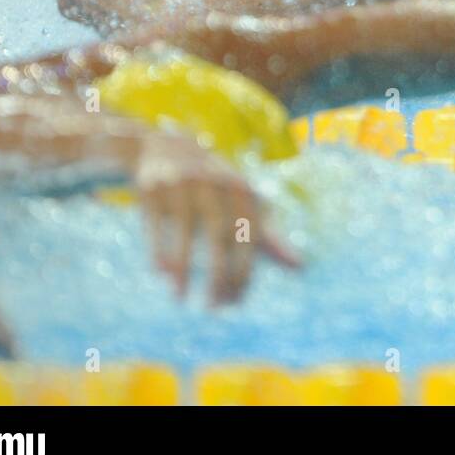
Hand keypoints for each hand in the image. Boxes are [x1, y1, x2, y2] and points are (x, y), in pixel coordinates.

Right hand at [133, 137, 298, 304]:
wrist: (165, 146)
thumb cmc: (214, 188)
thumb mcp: (243, 207)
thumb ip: (269, 237)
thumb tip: (300, 268)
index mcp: (242, 189)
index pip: (248, 239)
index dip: (243, 272)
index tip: (235, 302)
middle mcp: (216, 183)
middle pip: (220, 237)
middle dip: (218, 276)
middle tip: (214, 308)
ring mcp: (183, 183)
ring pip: (186, 233)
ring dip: (183, 271)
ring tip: (181, 299)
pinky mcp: (154, 186)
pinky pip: (156, 225)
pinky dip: (159, 250)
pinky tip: (162, 275)